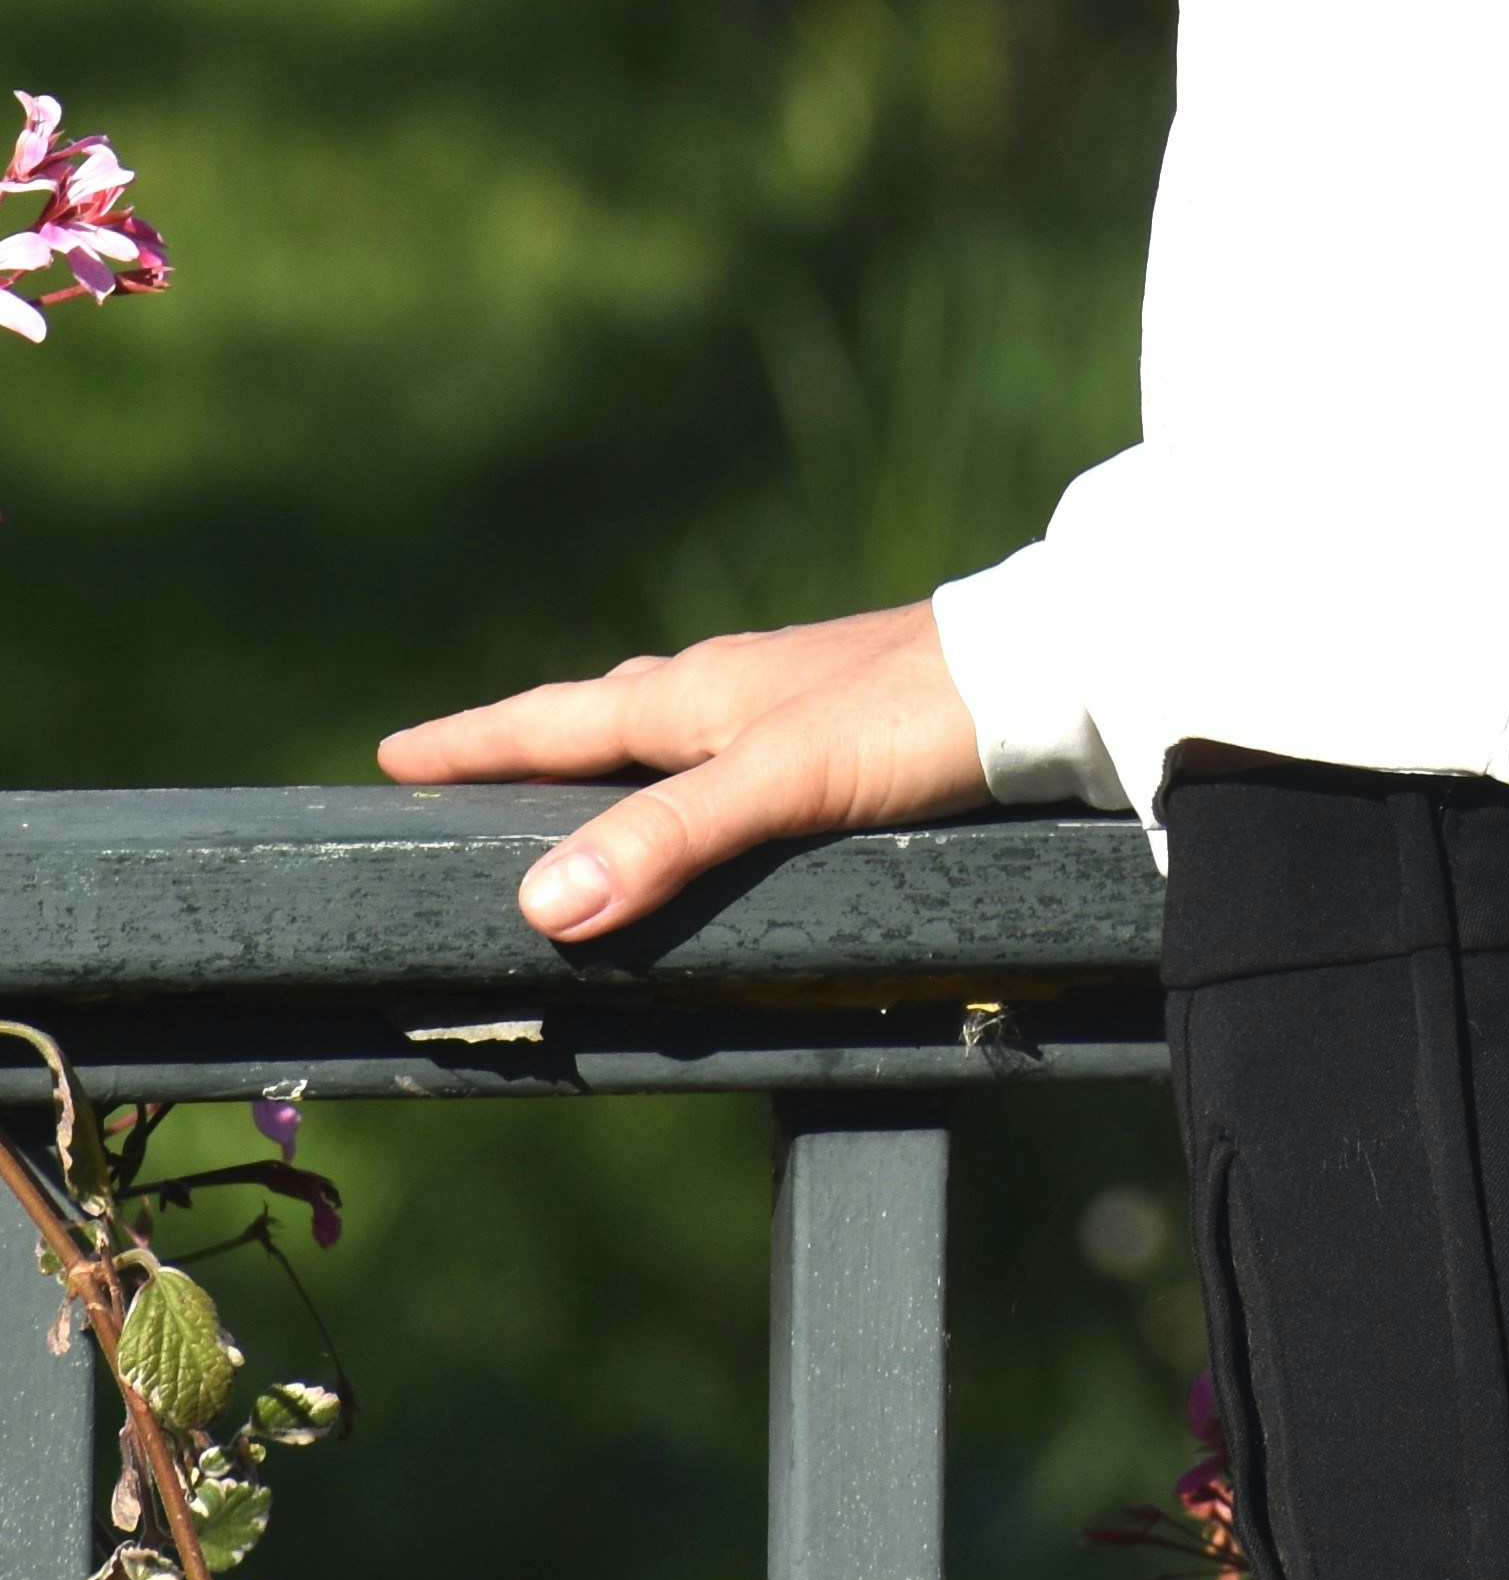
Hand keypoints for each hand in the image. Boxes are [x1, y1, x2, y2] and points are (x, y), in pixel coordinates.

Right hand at [376, 603, 988, 946]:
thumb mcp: (782, 784)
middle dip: (529, 743)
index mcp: (697, 691)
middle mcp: (732, 686)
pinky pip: (728, 747)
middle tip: (457, 763)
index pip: (557, 719)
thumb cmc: (913, 718)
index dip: (475, 741)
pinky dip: (684, 768)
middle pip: (604, 714)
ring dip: (609, 751)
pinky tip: (713, 788)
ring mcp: (788, 701)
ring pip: (669, 722)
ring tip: (571, 779)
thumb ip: (669, 840)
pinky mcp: (842, 727)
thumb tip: (539, 904)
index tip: (392, 751)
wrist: (1044, 675)